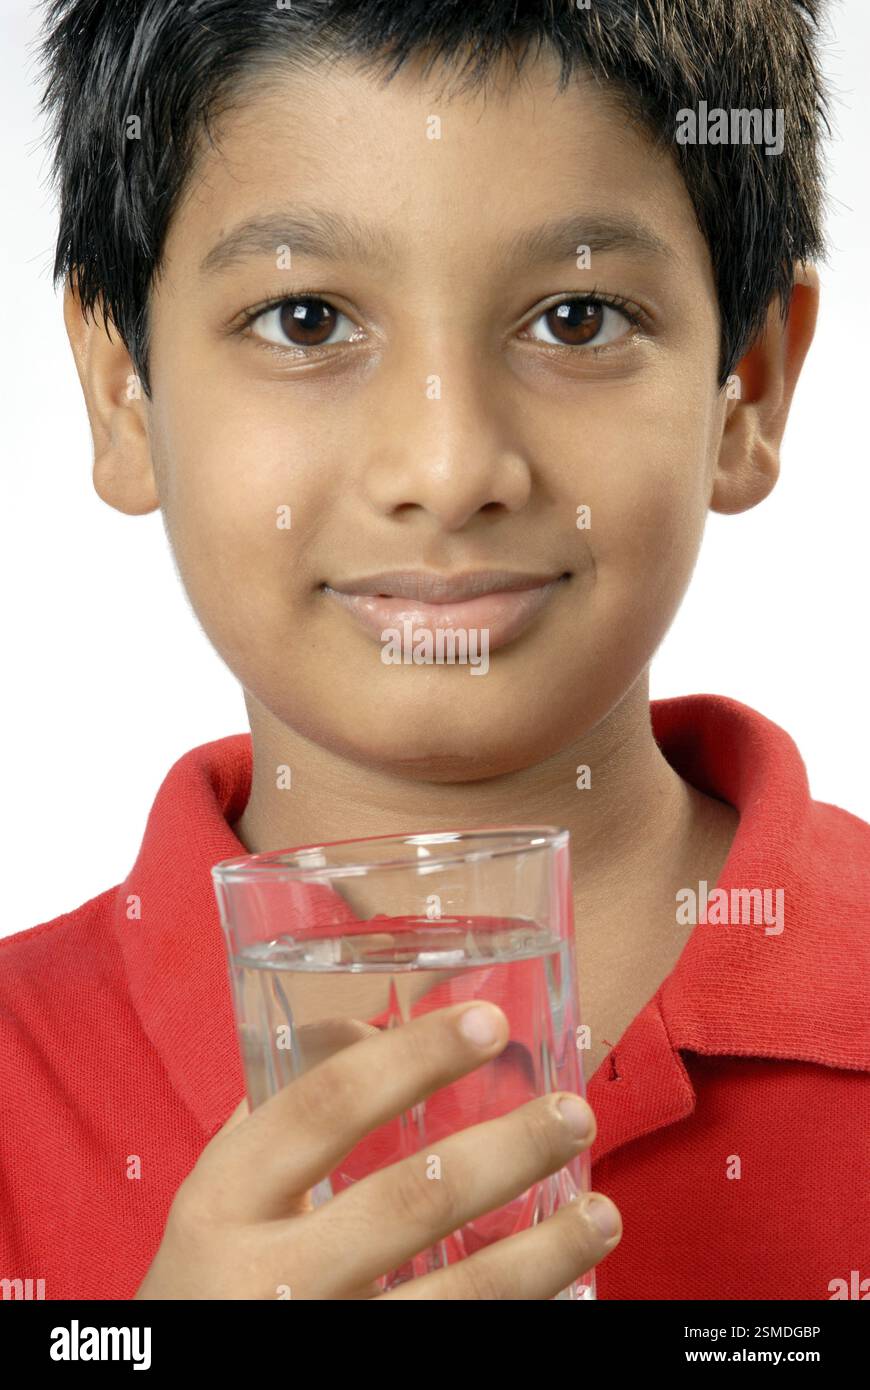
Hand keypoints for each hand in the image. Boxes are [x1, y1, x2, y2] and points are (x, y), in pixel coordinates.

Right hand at [132, 1001, 620, 1298]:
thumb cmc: (205, 1282)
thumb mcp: (216, 1200)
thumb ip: (276, 1117)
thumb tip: (360, 1026)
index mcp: (222, 1203)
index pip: (326, 1106)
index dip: (412, 1057)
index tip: (486, 1024)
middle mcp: (269, 1280)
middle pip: (408, 1202)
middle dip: (505, 1151)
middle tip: (574, 1112)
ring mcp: (320, 1346)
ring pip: (453, 1302)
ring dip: (541, 1255)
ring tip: (603, 1213)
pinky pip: (454, 1351)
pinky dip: (516, 1319)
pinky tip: (563, 1292)